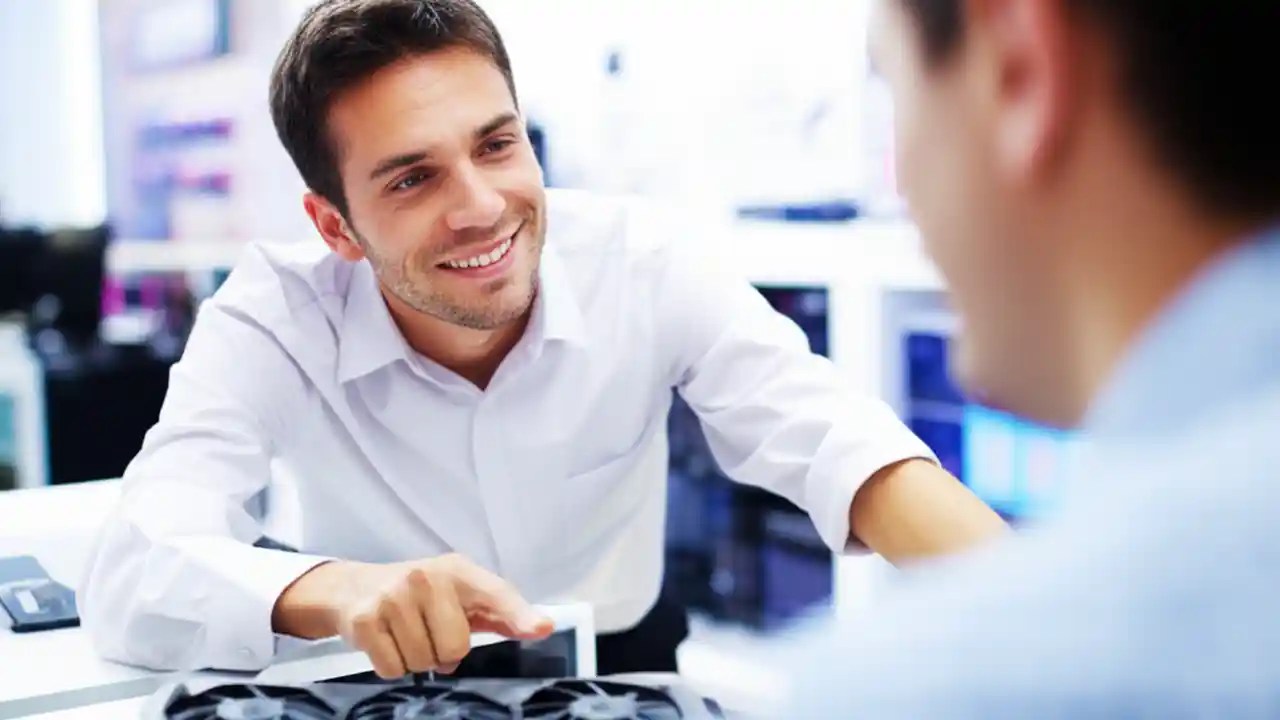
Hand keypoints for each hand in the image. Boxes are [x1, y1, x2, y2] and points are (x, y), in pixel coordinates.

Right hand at [273, 554, 552, 678]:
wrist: (352, 587)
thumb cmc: (419, 596)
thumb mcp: (459, 595)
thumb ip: (500, 614)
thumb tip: (541, 627)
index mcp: (458, 571)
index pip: (496, 594)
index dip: (520, 614)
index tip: (542, 627)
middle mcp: (426, 578)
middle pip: (455, 648)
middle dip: (442, 652)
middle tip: (426, 631)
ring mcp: (393, 597)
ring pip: (423, 662)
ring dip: (415, 659)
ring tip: (404, 634)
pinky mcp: (365, 620)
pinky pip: (393, 669)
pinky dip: (391, 665)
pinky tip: (385, 641)